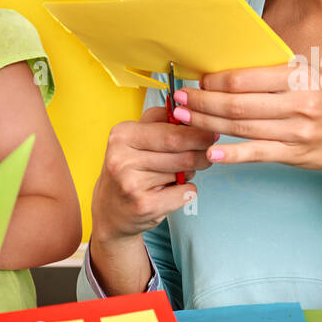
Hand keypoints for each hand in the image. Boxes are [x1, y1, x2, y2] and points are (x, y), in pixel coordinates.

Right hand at [91, 106, 217, 240]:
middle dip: (202, 152)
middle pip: (182, 152)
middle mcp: (123, 158)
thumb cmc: (128, 171)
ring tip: (180, 173)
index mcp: (122, 136)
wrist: (110, 211)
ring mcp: (132, 184)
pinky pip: (185, 193)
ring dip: (192, 171)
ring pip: (185, 171)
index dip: (198, 132)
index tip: (211, 132)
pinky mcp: (144, 205)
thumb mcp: (135, 140)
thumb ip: (160, 121)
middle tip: (209, 153)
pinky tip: (172, 191)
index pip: (172, 131)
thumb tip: (191, 111)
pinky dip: (187, 191)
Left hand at [174, 62, 321, 178]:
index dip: (215, 80)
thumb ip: (278, 69)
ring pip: (242, 127)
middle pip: (238, 103)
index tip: (199, 80)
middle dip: (203, 101)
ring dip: (208, 123)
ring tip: (185, 118)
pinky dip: (232, 153)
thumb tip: (232, 65)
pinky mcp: (294, 154)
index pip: (245, 78)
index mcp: (300, 76)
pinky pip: (257, 153)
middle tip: (181, 99)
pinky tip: (211, 150)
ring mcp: (297, 131)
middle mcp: (299, 103)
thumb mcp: (313, 74)